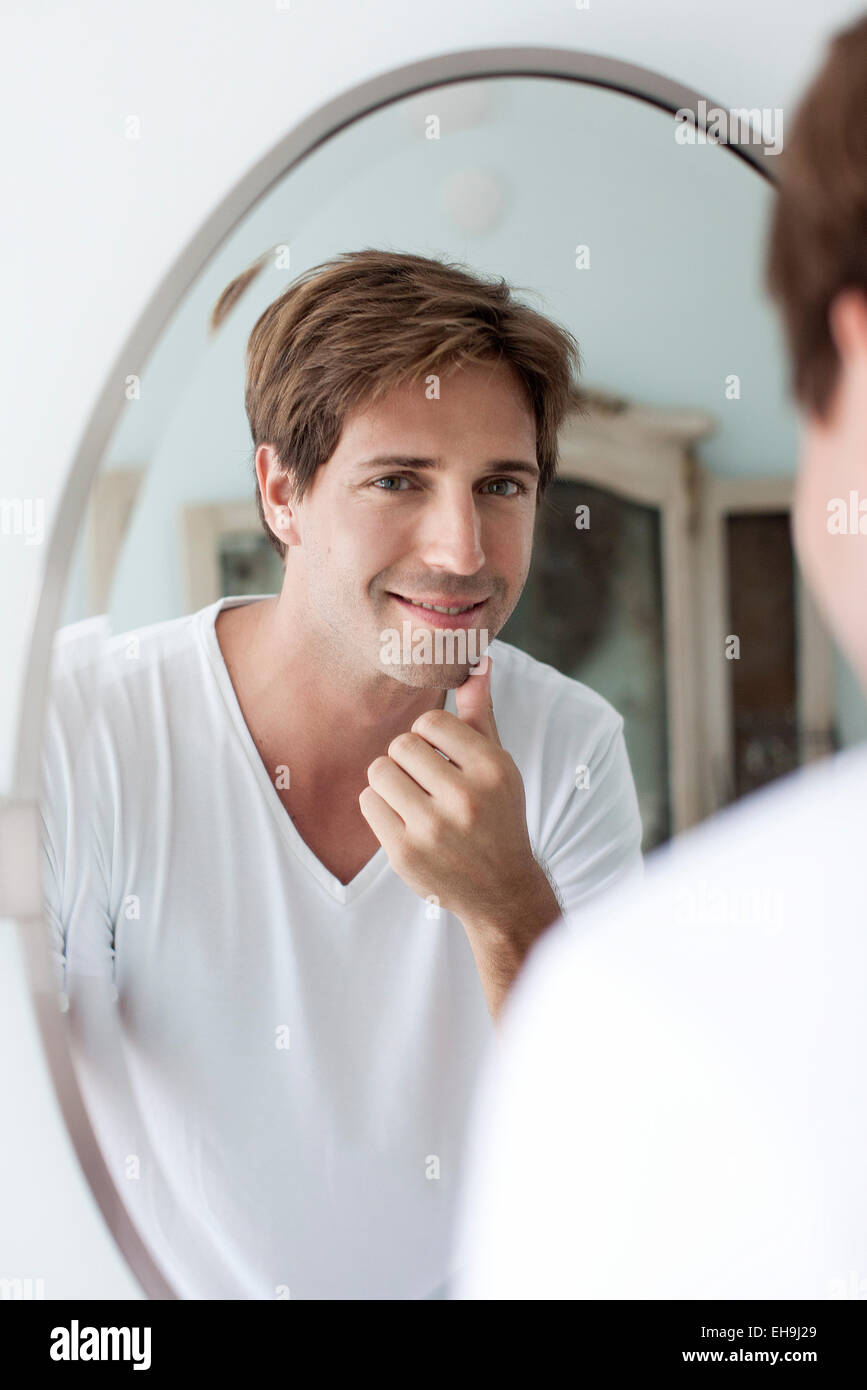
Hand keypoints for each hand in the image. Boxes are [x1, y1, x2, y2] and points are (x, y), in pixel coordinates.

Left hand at [359, 657, 537, 926]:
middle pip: (400, 745)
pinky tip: (405, 821)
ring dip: (391, 781)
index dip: (430, 737)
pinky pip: (368, 803)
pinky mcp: (405, 854)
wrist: (501, 891)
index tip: (444, 758)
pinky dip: (380, 808)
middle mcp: (466, 798)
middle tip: (428, 782)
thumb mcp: (498, 764)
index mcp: (492, 768)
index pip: (429, 722)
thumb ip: (481, 713)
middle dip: (408, 760)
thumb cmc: (496, 815)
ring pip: (379, 771)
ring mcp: (433, 829)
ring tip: (415, 798)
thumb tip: (478, 658)